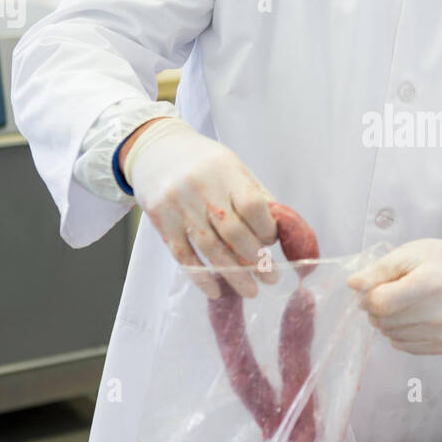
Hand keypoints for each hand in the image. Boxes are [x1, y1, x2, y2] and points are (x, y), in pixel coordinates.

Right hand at [123, 118, 279, 297]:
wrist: (156, 151)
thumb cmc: (204, 164)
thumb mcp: (233, 168)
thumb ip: (256, 196)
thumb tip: (285, 231)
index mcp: (225, 171)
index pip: (252, 205)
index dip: (266, 228)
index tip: (273, 242)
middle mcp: (201, 187)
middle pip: (233, 231)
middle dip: (256, 259)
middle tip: (272, 278)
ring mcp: (179, 205)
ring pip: (210, 247)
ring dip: (233, 274)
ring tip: (251, 291)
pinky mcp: (160, 220)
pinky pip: (183, 255)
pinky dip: (200, 276)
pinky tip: (216, 291)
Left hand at [347, 233, 441, 354]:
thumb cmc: (440, 260)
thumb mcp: (409, 253)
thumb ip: (379, 270)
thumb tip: (352, 285)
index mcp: (431, 283)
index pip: (381, 303)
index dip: (368, 296)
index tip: (374, 287)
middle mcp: (440, 312)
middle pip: (384, 321)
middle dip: (377, 308)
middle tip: (390, 293)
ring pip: (391, 335)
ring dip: (388, 321)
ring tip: (405, 303)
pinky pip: (404, 346)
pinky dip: (400, 333)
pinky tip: (414, 316)